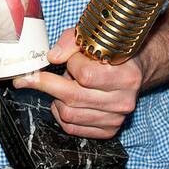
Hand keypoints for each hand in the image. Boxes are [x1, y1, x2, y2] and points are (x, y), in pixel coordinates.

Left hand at [11, 27, 141, 138]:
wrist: (134, 72)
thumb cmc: (112, 53)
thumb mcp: (95, 37)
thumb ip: (71, 42)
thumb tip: (52, 57)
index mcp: (126, 75)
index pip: (85, 74)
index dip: (70, 64)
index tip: (68, 58)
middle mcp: (124, 100)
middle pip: (73, 96)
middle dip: (48, 84)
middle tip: (34, 76)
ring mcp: (117, 118)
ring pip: (69, 114)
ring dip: (57, 99)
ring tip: (63, 85)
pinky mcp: (109, 131)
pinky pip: (71, 128)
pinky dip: (60, 114)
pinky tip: (65, 101)